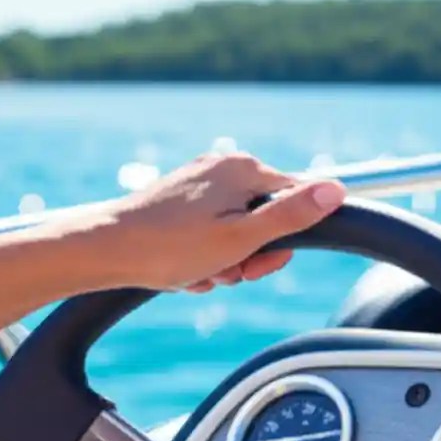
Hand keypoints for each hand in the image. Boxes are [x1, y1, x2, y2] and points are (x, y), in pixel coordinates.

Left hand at [86, 153, 345, 290]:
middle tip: (222, 271)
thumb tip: (336, 190)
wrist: (104, 251)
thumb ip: (292, 214)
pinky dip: (199, 257)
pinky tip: (180, 270)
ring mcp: (197, 184)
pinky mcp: (177, 202)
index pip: (296, 202)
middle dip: (247, 255)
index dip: (282, 242)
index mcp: (243, 169)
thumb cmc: (170, 246)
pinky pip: (206, 235)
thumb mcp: (241, 238)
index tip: (257, 263)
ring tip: (194, 272)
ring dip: (221, 262)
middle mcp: (222, 169)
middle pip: (263, 220)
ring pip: (232, 233)